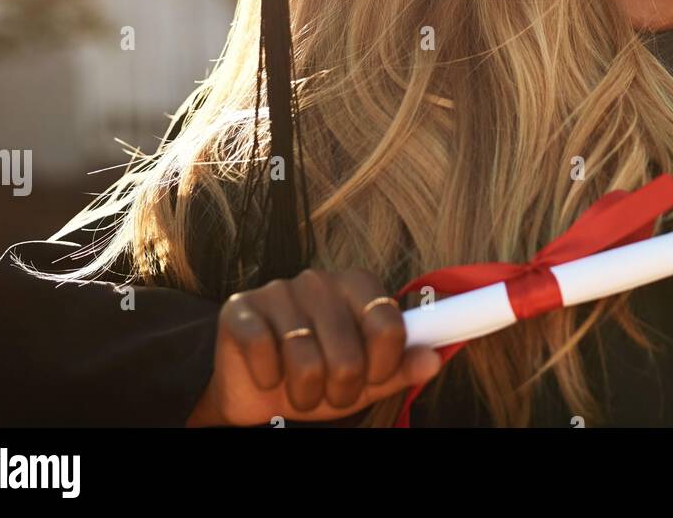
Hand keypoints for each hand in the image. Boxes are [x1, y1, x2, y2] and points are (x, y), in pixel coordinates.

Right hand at [186, 267, 440, 426]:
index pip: (388, 326)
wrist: (254, 389)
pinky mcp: (240, 308)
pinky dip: (267, 378)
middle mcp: (319, 279)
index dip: (384, 366)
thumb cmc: (318, 376)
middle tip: (330, 392)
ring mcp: (278, 290)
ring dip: (304, 393)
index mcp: (357, 285)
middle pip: (348, 354)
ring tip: (301, 390)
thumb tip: (433, 361)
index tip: (372, 378)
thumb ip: (399, 368)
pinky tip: (268, 375)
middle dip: (341, 390)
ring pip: (305, 360)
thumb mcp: (365, 378)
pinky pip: (263, 351)